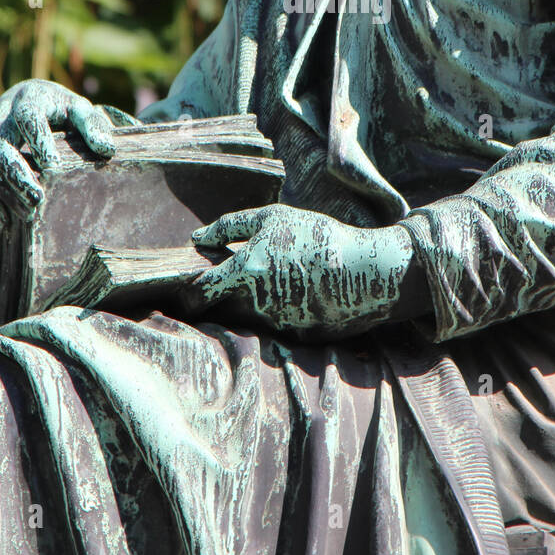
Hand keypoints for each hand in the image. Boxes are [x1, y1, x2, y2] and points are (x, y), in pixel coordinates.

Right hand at [0, 80, 134, 228]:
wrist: (32, 103)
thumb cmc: (62, 110)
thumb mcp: (81, 111)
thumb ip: (93, 126)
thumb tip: (107, 150)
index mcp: (27, 99)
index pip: (27, 116)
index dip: (37, 140)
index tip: (53, 166)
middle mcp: (1, 117)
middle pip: (0, 145)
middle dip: (17, 173)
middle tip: (38, 198)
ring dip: (6, 191)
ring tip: (29, 215)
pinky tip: (5, 222)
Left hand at [189, 203, 422, 334]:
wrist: (366, 271)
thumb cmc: (317, 236)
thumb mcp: (274, 217)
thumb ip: (230, 226)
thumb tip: (196, 239)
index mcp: (246, 271)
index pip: (201, 291)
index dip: (190, 292)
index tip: (188, 289)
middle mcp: (255, 302)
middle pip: (220, 308)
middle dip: (218, 299)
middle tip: (225, 285)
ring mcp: (275, 323)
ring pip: (245, 317)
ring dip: (248, 305)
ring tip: (271, 282)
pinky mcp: (293, 336)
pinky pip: (272, 325)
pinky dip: (274, 313)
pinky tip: (292, 294)